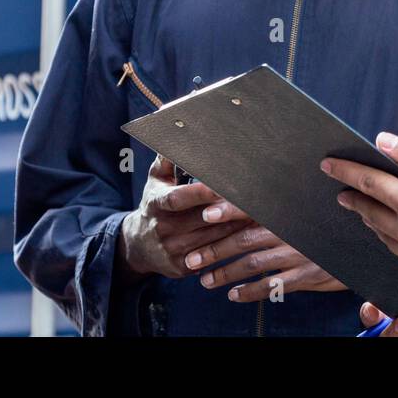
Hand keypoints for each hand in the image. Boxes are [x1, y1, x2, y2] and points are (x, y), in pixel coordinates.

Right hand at [117, 155, 251, 280]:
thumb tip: (175, 130)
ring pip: (211, 239)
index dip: (200, 193)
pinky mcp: (181, 267)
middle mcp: (163, 229)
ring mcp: (172, 250)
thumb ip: (167, 159)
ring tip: (260, 215)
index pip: (178, 199)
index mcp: (156, 204)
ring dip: (236, 228)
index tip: (222, 186)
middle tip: (254, 200)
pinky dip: (231, 247)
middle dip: (228, 210)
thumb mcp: (155, 181)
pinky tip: (250, 237)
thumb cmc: (155, 205)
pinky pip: (211, 258)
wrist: (137, 246)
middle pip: (201, 220)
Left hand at [189, 208, 346, 300]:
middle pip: (245, 239)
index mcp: (290, 210)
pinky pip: (272, 286)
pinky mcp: (307, 276)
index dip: (229, 210)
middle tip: (191, 258)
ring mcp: (298, 254)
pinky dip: (250, 292)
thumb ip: (285, 207)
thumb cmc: (334, 225)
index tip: (205, 214)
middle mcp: (291, 230)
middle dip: (215, 249)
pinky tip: (234, 295)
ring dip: (226, 273)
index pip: (254, 207)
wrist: (365, 247)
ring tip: (205, 280)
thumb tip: (252, 201)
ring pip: (253, 264)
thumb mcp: (312, 208)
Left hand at [321, 133, 397, 285]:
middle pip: (368, 213)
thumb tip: (383, 141)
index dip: (346, 172)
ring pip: (383, 235)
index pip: (369, 183)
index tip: (328, 165)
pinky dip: (396, 238)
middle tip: (344, 192)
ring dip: (374, 220)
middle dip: (354, 199)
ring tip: (371, 208)